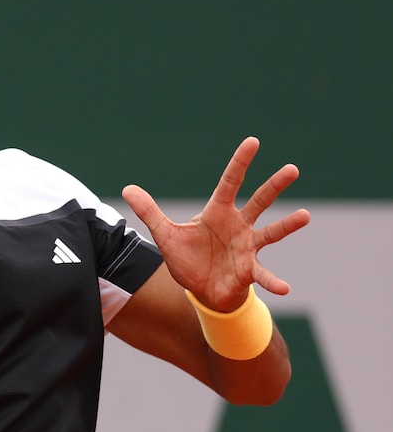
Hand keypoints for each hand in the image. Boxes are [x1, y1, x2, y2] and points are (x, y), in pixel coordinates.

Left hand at [121, 136, 310, 311]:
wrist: (199, 289)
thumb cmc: (188, 258)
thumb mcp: (165, 234)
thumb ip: (149, 212)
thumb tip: (127, 189)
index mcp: (218, 212)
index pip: (230, 182)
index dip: (240, 163)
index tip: (253, 142)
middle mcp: (238, 225)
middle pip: (259, 201)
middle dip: (274, 185)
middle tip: (292, 169)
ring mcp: (247, 247)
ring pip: (271, 232)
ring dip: (287, 225)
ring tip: (304, 216)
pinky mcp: (248, 271)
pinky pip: (262, 275)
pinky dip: (273, 282)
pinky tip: (285, 288)